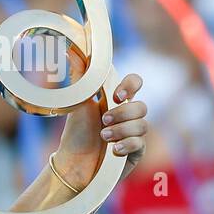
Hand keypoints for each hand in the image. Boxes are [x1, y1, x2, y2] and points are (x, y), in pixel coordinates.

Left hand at [55, 60, 147, 188]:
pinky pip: (140, 144)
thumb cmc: (76, 133)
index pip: (135, 83)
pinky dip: (126, 145)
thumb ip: (80, 78)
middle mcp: (128, 115)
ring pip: (142, 125)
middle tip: (103, 121)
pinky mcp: (135, 152)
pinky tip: (113, 151)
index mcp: (116, 100)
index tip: (117, 95)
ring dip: (121, 130)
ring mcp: (134, 134)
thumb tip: (71, 50)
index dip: (131, 85)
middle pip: (141, 106)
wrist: (73, 163)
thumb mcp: (77, 103)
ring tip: (103, 137)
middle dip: (122, 113)